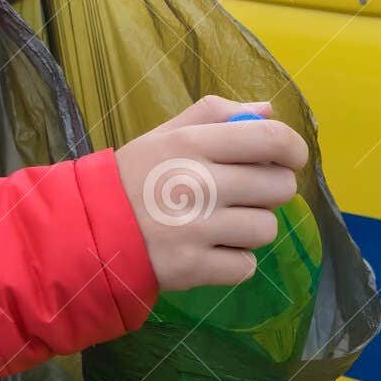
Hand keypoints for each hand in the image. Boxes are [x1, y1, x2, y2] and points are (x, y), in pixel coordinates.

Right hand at [115, 96, 309, 290]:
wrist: (86, 230)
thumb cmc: (132, 177)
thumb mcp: (165, 134)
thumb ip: (216, 115)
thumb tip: (267, 111)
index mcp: (194, 144)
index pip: (272, 140)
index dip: (294, 150)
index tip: (290, 159)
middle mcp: (199, 184)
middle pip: (279, 187)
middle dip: (272, 190)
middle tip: (247, 193)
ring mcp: (197, 229)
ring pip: (267, 229)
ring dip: (252, 228)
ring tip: (222, 224)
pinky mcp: (192, 269)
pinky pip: (246, 266)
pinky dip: (235, 262)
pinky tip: (211, 251)